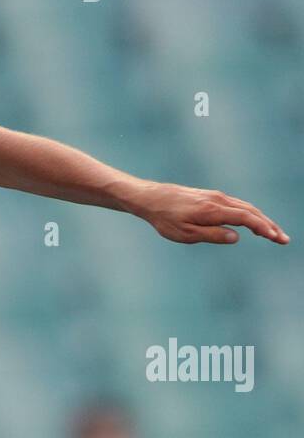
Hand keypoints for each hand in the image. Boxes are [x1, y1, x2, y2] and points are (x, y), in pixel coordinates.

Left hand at [132, 180, 288, 245]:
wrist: (153, 198)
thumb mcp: (186, 234)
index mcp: (214, 211)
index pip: (246, 218)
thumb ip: (212, 235)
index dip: (264, 228)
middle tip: (283, 240)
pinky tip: (254, 223)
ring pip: (246, 208)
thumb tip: (236, 237)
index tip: (277, 238)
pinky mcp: (213, 197)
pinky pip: (237, 206)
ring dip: (262, 220)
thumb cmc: (167, 219)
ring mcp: (217, 197)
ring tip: (273, 234)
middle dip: (269, 226)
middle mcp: (219, 200)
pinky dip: (250, 215)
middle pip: (251, 212)